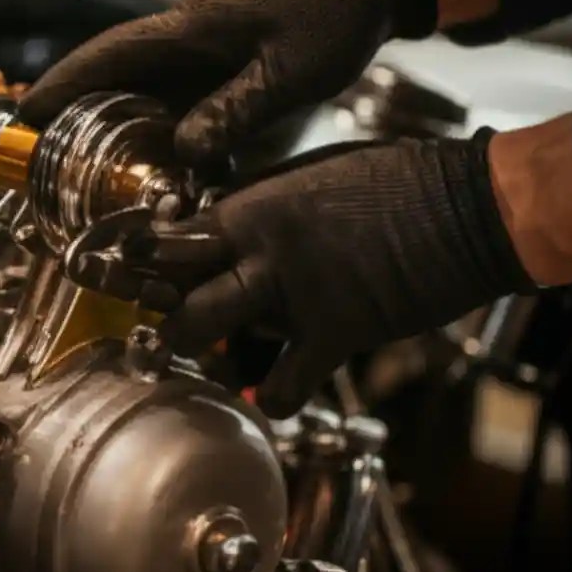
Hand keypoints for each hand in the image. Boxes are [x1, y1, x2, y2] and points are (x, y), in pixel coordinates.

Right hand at [18, 0, 435, 169]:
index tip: (28, 113)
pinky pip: (183, 96)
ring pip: (147, 88)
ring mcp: (205, 47)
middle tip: (48, 155)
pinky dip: (168, 127)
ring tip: (96, 169)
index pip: (110, 54)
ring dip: (121, 123)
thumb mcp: (288, 73)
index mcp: (192, 28)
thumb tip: (182, 150)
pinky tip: (170, 164)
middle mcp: (187, 35)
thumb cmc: (331, 17)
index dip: (63, 82)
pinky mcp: (225, 60)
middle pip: (115, 72)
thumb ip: (234, 111)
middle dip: (78, 109)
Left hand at [122, 133, 534, 418]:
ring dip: (192, 349)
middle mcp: (259, 250)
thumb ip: (262, 204)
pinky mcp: (333, 333)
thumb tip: (226, 222)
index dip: (131, 253)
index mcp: (253, 206)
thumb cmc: (396, 181)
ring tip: (190, 356)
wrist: (468, 207)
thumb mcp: (312, 174)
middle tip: (146, 320)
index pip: (170, 234)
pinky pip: (281, 384)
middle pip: (171, 286)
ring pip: (204, 332)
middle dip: (150, 308)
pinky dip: (269, 398)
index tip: (103, 263)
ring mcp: (292, 294)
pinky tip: (265, 395)